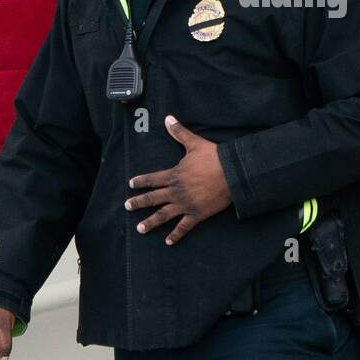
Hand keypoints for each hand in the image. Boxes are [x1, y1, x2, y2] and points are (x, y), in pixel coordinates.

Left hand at [127, 115, 232, 244]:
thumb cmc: (213, 157)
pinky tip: (168, 242)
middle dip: (138, 203)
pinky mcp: (197, 214)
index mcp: (173, 175)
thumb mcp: (194, 143)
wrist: (231, 173)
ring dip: (150, 223)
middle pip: (153, 199)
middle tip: (127, 207)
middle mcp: (176, 191)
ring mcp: (185, 204)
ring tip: (140, 229)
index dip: (141, 182)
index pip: (152, 179)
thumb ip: (179, 132)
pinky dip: (176, 235)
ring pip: (163, 215)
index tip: (131, 185)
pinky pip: (184, 227)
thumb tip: (168, 118)